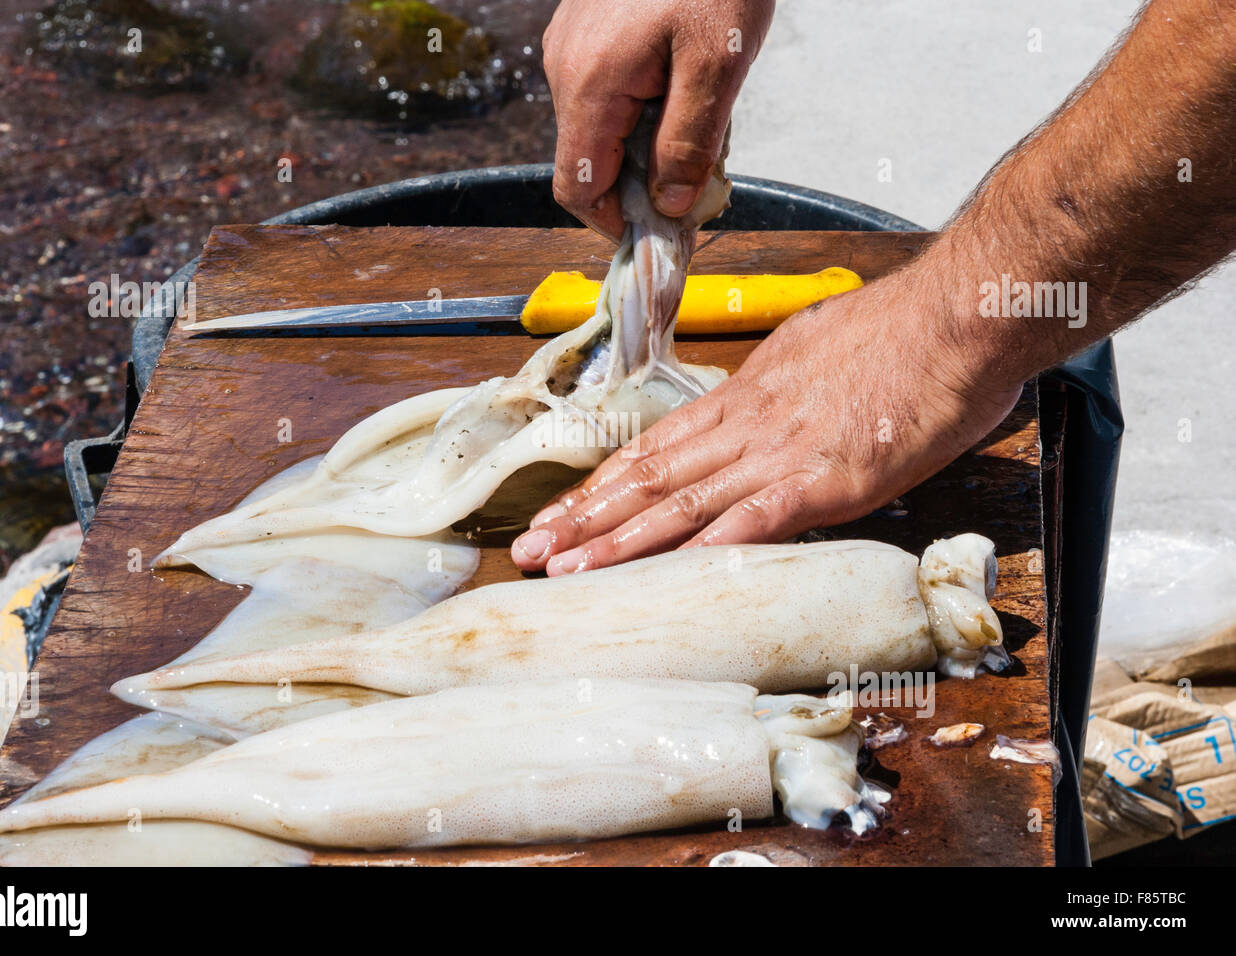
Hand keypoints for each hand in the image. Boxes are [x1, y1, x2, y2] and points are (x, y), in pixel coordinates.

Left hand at [511, 268, 1022, 574]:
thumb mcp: (817, 352)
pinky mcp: (827, 477)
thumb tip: (759, 408)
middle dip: (585, 517)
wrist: (959, 312)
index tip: (561, 512)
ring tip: (567, 566)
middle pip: (649, 476)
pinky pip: (757, 517)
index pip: (655, 448)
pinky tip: (668, 573)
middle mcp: (748, 426)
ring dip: (621, 539)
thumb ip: (780, 391)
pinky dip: (708, 546)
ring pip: (683, 500)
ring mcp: (783, 452)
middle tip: (530, 550)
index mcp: (746, 397)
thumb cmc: (900, 330)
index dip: (601, 485)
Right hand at [542, 0, 773, 238]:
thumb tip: (670, 206)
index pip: (577, 187)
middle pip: (589, 159)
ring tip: (698, 112)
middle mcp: (565, 67)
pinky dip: (642, 104)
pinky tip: (682, 81)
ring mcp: (570, 43)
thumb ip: (688, 144)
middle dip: (639, 179)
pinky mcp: (585, 27)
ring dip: (644, 139)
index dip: (613, 222)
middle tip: (700, 171)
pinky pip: (605, 89)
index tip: (658, 231)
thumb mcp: (716, 67)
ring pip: (599, 124)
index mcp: (589, 84)